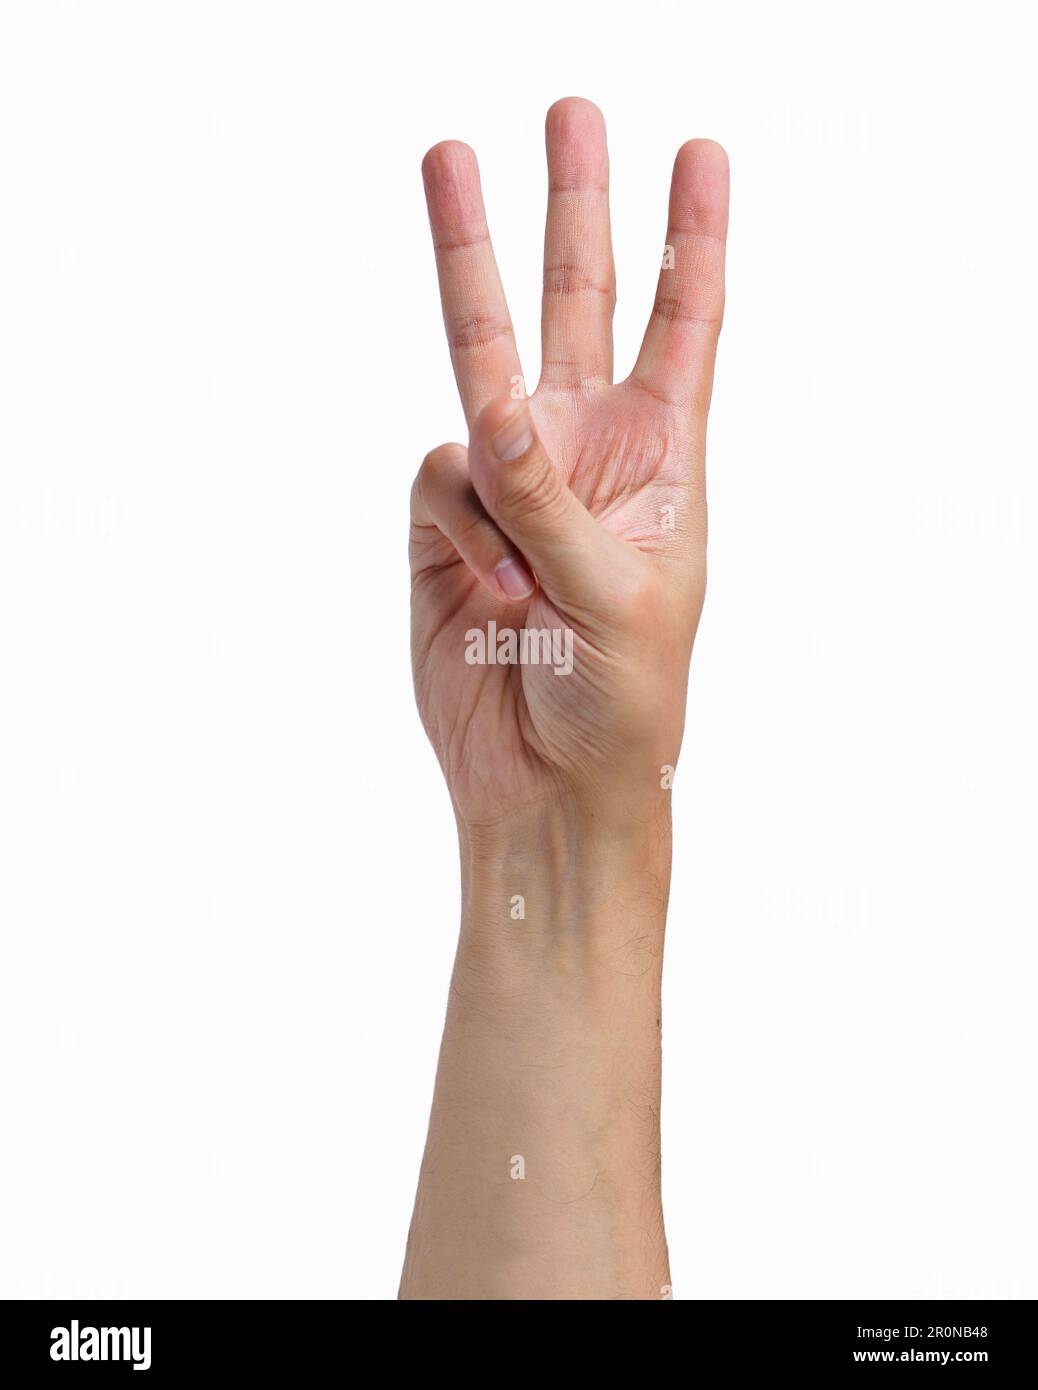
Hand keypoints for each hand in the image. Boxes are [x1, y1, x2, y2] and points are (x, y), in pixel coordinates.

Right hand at [410, 99, 728, 833]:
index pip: (684, 330)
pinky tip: (489, 582)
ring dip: (467, 266)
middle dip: (574, 210)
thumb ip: (549, 498)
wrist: (544, 786)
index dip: (692, 242)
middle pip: (577, 306)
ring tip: (449, 168)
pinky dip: (460, 521)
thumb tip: (486, 409)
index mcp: (658, 463)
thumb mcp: (617, 596)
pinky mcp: (443, 526)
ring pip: (478, 366)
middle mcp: (581, 455)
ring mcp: (508, 486)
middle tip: (569, 110)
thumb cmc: (622, 702)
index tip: (702, 155)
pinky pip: (438, 477)